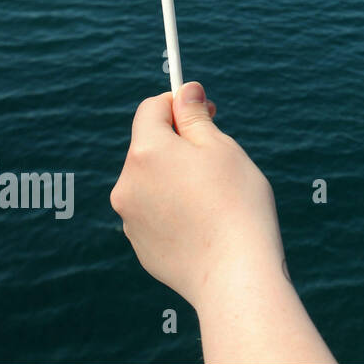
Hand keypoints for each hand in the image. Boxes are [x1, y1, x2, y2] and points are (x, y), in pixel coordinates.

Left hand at [110, 82, 285, 308]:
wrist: (235, 272)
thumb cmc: (236, 202)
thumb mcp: (222, 148)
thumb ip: (196, 118)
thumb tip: (184, 90)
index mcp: (146, 152)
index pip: (151, 109)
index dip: (178, 104)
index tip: (205, 110)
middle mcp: (127, 183)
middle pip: (150, 147)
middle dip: (179, 145)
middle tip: (219, 159)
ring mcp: (129, 218)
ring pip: (152, 182)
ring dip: (176, 178)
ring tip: (215, 198)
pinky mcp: (139, 246)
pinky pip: (155, 214)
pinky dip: (175, 210)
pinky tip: (204, 223)